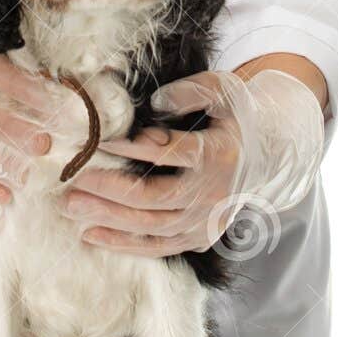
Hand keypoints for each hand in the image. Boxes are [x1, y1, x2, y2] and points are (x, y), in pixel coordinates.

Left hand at [57, 67, 326, 254]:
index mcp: (218, 154)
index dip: (133, 148)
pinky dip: (123, 244)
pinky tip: (91, 236)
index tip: (99, 141)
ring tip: (70, 207)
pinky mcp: (199, 237)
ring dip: (108, 220)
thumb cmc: (234, 115)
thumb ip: (189, 92)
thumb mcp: (220, 90)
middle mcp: (213, 193)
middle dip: (109, 194)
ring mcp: (206, 220)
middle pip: (155, 199)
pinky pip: (158, 246)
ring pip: (152, 228)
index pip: (171, 154)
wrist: (267, 152)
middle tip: (71, 185)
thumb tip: (154, 105)